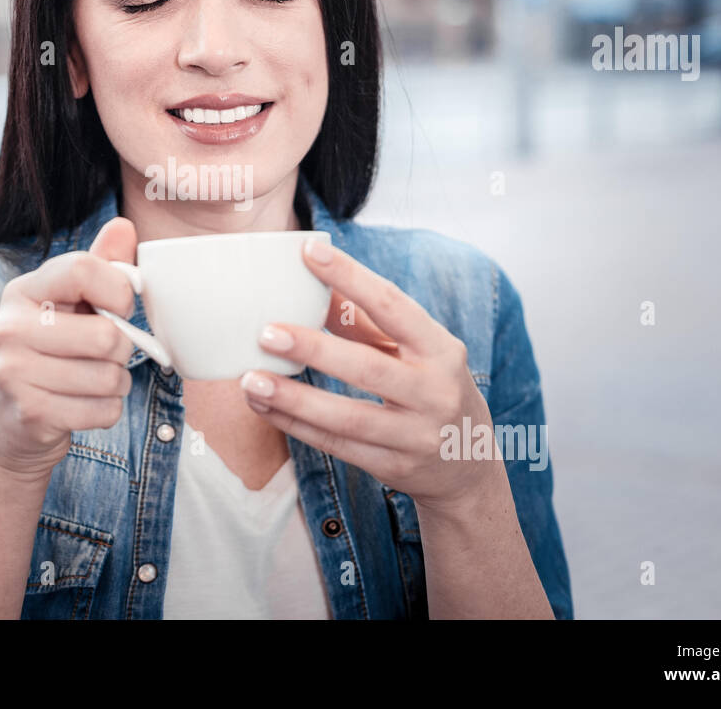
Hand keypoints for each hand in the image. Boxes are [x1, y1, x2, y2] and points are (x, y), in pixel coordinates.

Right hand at [0, 217, 139, 481]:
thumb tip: (123, 226)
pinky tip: (81, 407)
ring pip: (109, 377)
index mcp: (22, 292)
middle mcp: (9, 327)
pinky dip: (106, 412)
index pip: (83, 269)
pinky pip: (103, 410)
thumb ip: (98, 267)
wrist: (9, 429)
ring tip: (91, 383)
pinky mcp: (29, 412)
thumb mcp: (66, 307)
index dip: (119, 290)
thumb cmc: (47, 358)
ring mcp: (13, 372)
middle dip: (121, 351)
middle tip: (104, 356)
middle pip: (106, 334)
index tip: (120, 307)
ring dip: (115, 385)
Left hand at [240, 238, 502, 517]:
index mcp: (441, 349)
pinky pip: (337, 446)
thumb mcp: (418, 351)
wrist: (469, 465)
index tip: (309, 252)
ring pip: (347, 418)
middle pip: (368, 368)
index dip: (352, 277)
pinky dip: (296, 427)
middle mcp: (434, 392)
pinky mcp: (394, 468)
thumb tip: (314, 290)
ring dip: (294, 399)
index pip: (393, 307)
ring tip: (251, 380)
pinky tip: (264, 407)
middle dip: (314, 349)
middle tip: (266, 333)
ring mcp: (416, 435)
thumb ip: (368, 325)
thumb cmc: (433, 388)